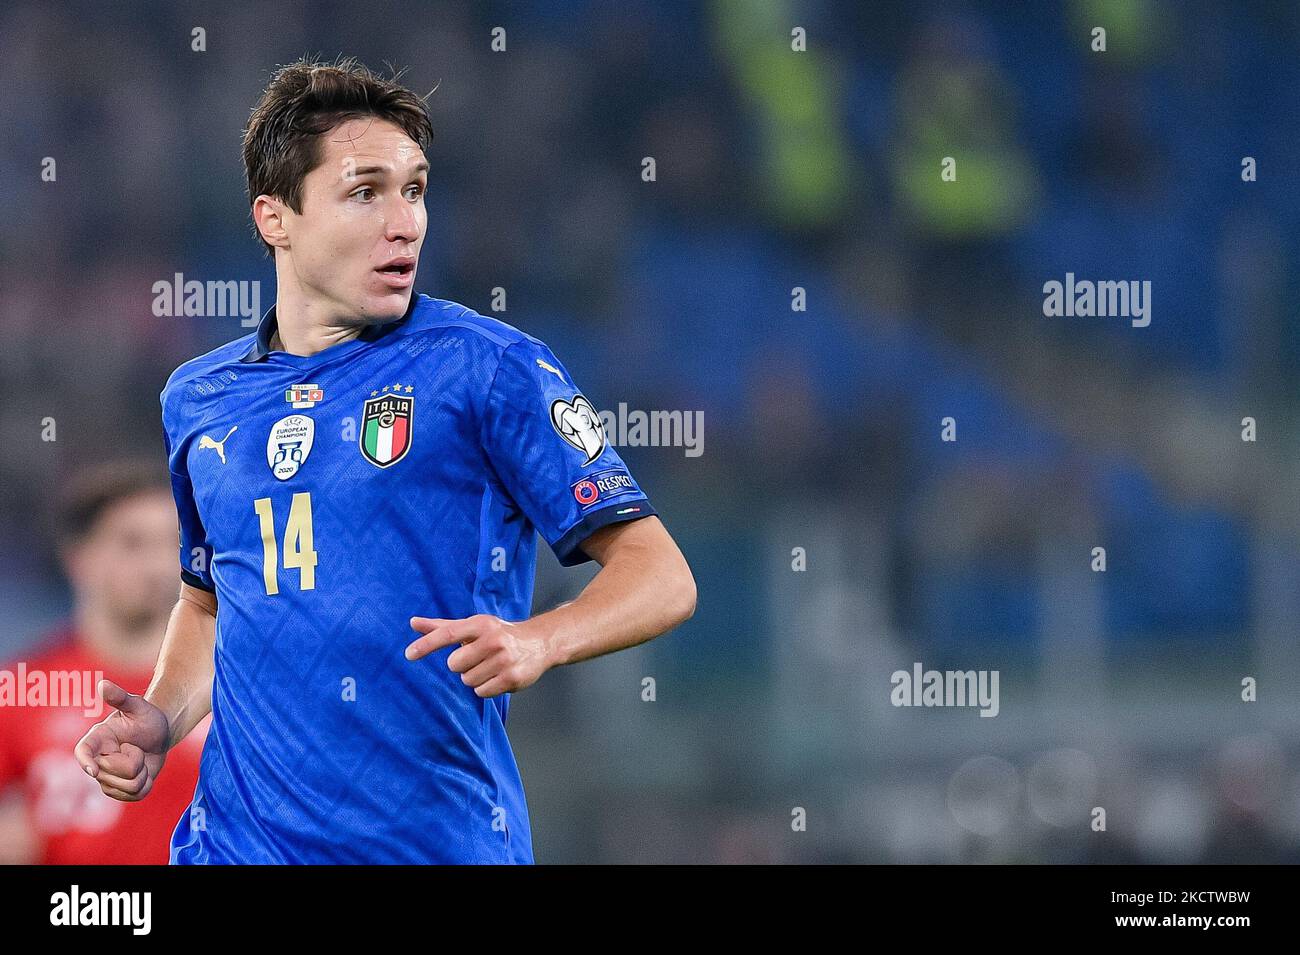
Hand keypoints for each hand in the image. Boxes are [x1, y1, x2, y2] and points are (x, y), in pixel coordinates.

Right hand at [73, 679, 170, 801]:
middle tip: (137, 747)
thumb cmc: (146, 717)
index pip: (83, 752)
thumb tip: (103, 684)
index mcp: (96, 739)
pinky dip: (147, 784)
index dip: (86, 762)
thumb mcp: (137, 706)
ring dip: (143, 772)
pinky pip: (136, 796)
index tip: (94, 770)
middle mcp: (96, 761)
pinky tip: (145, 771)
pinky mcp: (119, 791)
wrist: (159, 735)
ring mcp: (106, 779)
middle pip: (115, 773)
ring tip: (141, 757)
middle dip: (136, 760)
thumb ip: (120, 698)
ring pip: (128, 787)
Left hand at [406, 614, 552, 697]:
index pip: (448, 633)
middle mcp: (492, 639)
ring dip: (475, 678)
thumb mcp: (473, 627)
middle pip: (454, 664)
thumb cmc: (499, 635)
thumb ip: (442, 627)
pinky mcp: (512, 678)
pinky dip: (486, 688)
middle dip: (462, 665)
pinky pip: (482, 692)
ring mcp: (503, 659)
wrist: (539, 643)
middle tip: (478, 658)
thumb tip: (413, 622)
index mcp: (480, 624)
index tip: (408, 654)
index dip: (427, 644)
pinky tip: (498, 676)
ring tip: (491, 667)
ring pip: (468, 680)